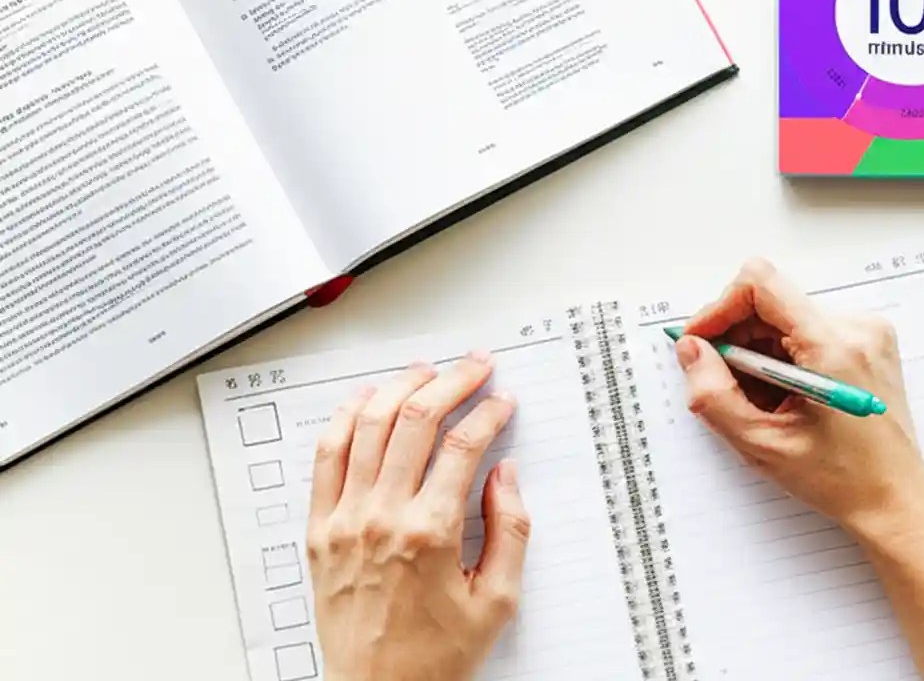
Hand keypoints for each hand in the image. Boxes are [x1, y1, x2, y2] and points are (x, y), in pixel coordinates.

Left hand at [306, 352, 530, 680]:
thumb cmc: (433, 657)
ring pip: (368, 425)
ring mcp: (344, 520)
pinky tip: (366, 401)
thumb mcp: (497, 602)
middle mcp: (382, 518)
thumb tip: (505, 476)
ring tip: (426, 372)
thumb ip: (510, 530)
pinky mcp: (319, 530)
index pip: (463, 446)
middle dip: (452, 382)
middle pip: (416, 420)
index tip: (503, 402)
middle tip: (474, 366)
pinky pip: (326, 456)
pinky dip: (345, 418)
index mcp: (430, 534)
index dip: (489, 414)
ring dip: (400, 387)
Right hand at [676, 259, 923, 538]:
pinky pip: (807, 330)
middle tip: (730, 387)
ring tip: (765, 402)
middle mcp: (855, 326)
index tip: (701, 341)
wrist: (894, 500)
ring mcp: (867, 331)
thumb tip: (690, 349)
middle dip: (738, 340)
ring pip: (785, 318)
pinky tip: (787, 397)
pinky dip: (783, 357)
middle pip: (771, 302)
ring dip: (759, 353)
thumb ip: (714, 395)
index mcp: (833, 346)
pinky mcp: (868, 341)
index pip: (761, 284)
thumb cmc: (840, 479)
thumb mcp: (762, 445)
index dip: (720, 308)